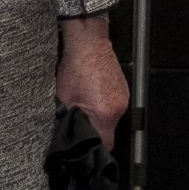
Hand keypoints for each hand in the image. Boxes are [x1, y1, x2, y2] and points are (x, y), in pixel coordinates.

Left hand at [55, 16, 128, 149]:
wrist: (88, 42)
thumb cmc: (75, 67)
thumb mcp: (64, 97)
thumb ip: (66, 119)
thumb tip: (64, 132)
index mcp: (105, 114)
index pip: (106, 144)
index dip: (94, 147)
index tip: (84, 144)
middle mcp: (119, 108)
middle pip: (109, 130)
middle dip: (95, 128)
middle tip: (80, 121)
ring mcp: (124, 97)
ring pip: (112, 117)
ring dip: (100, 115)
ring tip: (86, 104)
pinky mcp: (124, 87)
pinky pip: (115, 104)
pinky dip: (105, 103)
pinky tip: (93, 93)